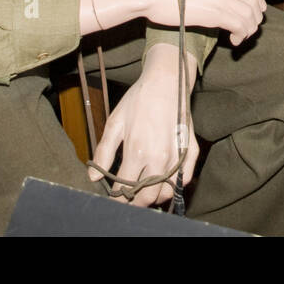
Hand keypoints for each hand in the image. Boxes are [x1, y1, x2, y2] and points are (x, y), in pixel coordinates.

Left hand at [88, 43, 197, 207]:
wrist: (167, 81)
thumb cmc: (139, 100)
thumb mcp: (115, 123)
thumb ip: (103, 152)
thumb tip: (94, 177)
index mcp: (137, 152)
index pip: (125, 190)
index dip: (117, 198)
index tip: (114, 197)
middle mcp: (159, 158)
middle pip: (147, 197)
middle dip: (135, 202)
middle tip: (128, 197)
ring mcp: (177, 156)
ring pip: (166, 192)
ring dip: (155, 196)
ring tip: (145, 189)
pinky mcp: (190, 151)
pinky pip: (184, 180)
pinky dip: (174, 186)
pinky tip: (164, 180)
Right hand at [134, 0, 265, 46]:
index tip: (255, 7)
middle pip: (253, 0)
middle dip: (254, 16)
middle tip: (249, 27)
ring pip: (249, 14)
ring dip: (249, 28)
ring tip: (241, 36)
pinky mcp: (216, 13)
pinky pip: (240, 25)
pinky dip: (241, 34)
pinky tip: (234, 40)